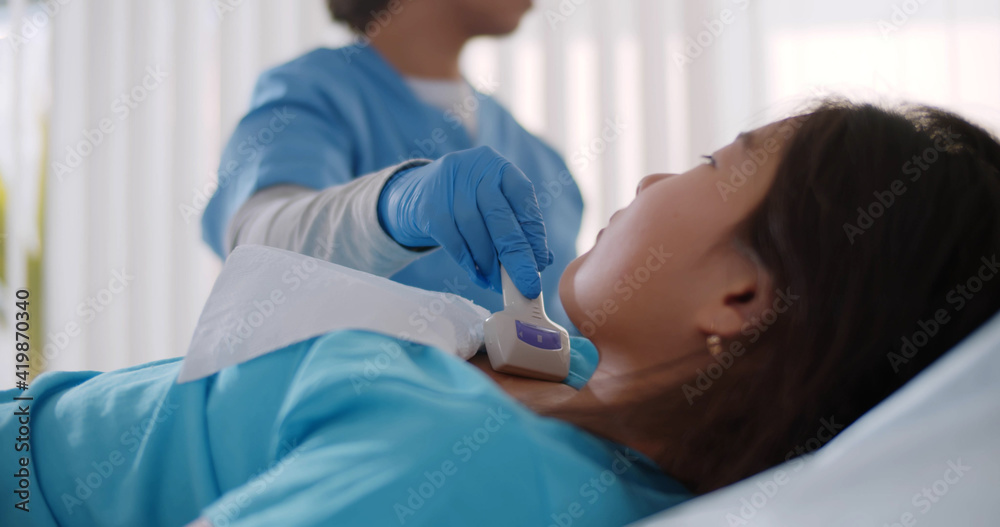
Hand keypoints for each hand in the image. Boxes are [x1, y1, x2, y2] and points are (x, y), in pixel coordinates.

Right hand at [378, 146, 552, 297]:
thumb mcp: (494, 201)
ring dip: (490, 263)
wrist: (418, 191)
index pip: (523, 197)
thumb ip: (518, 224)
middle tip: (526, 284)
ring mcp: (449, 187)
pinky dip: (469, 263)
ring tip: (499, 283)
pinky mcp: (430, 208)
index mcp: (499, 167)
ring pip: (475, 231)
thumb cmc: (468, 201)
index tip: (541, 263)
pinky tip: (479, 277)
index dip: (534, 232)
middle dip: (516, 255)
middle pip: (500, 217)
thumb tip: (544, 260)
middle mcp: (475, 171)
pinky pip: (453, 241)